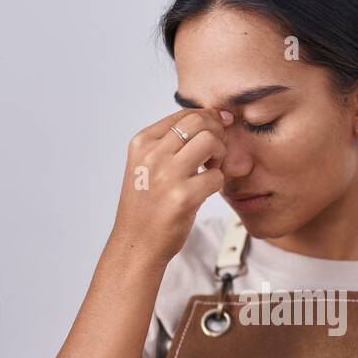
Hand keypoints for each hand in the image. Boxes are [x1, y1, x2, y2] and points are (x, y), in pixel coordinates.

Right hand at [110, 106, 232, 266]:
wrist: (137, 243)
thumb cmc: (147, 204)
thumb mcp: (146, 165)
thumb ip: (170, 142)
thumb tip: (213, 116)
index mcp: (141, 143)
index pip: (184, 114)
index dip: (208, 119)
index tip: (217, 131)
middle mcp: (152, 155)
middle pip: (199, 123)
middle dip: (216, 134)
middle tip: (215, 153)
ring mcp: (167, 175)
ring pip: (210, 142)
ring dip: (219, 155)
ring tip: (211, 169)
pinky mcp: (183, 197)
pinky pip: (217, 176)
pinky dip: (217, 183)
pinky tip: (205, 191)